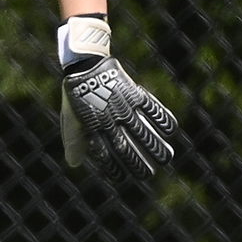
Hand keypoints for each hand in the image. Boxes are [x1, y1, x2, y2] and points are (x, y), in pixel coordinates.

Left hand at [57, 16, 178, 180]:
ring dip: (155, 145)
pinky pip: (151, 107)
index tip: (123, 178)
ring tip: (167, 158)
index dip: (114, 167)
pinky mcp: (134, 93)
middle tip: (149, 175)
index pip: (105, 153)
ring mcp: (123, 106)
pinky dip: (162, 118)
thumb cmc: (77, 94)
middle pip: (126, 146)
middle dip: (138, 163)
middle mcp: (110, 119)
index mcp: (93, 126)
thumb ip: (74, 141)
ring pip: (142, 130)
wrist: (86, 64)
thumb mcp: (70, 118)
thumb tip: (73, 164)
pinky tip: (170, 130)